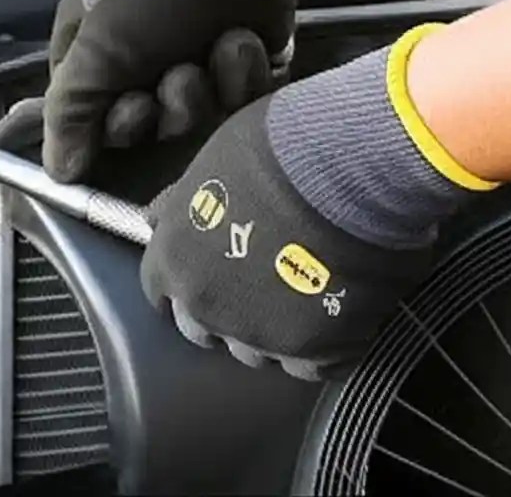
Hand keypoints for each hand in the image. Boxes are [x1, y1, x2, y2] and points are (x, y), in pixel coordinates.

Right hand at [41, 0, 357, 182]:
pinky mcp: (244, 61)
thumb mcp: (95, 49)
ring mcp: (195, 58)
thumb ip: (69, 116)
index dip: (116, 127)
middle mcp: (143, 58)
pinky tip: (240, 38)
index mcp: (96, 51)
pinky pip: (242, 98)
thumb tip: (57, 173)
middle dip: (167, 109)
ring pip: (199, 116)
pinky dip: (242, 72)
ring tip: (212, 47)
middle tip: (176, 76)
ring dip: (205, 88)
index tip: (131, 109)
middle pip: (151, 128)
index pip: (93, 118)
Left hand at [141, 26, 497, 379]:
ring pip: (259, 353)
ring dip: (275, 332)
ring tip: (308, 297)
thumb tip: (158, 216)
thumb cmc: (280, 146)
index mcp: (174, 259)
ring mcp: (259, 334)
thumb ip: (184, 202)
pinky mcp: (314, 350)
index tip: (209, 274)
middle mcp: (205, 306)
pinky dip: (327, 346)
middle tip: (263, 284)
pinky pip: (314, 365)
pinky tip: (343, 314)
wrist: (352, 163)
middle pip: (205, 330)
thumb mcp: (213, 161)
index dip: (187, 282)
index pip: (161, 291)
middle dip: (227, 313)